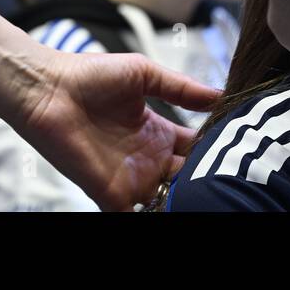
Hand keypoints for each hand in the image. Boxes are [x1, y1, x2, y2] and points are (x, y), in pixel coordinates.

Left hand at [12, 50, 218, 210]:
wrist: (48, 89)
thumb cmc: (91, 76)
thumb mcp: (146, 74)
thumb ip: (183, 89)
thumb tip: (222, 95)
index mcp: (159, 131)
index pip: (197, 148)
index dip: (217, 148)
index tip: (241, 146)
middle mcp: (149, 158)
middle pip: (189, 176)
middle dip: (209, 176)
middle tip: (234, 176)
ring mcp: (131, 178)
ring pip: (170, 198)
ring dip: (190, 197)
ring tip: (215, 195)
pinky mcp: (110, 193)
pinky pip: (136, 215)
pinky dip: (158, 213)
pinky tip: (178, 205)